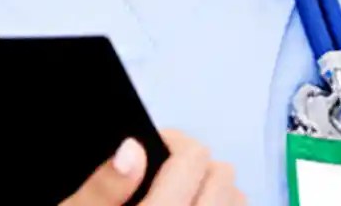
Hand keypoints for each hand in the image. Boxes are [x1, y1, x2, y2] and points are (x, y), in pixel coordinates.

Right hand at [60, 130, 245, 205]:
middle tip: (161, 173)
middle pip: (223, 176)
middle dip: (194, 165)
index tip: (147, 147)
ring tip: (180, 196)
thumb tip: (132, 148)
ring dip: (215, 191)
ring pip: (237, 200)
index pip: (192, 157)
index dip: (170, 141)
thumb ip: (102, 188)